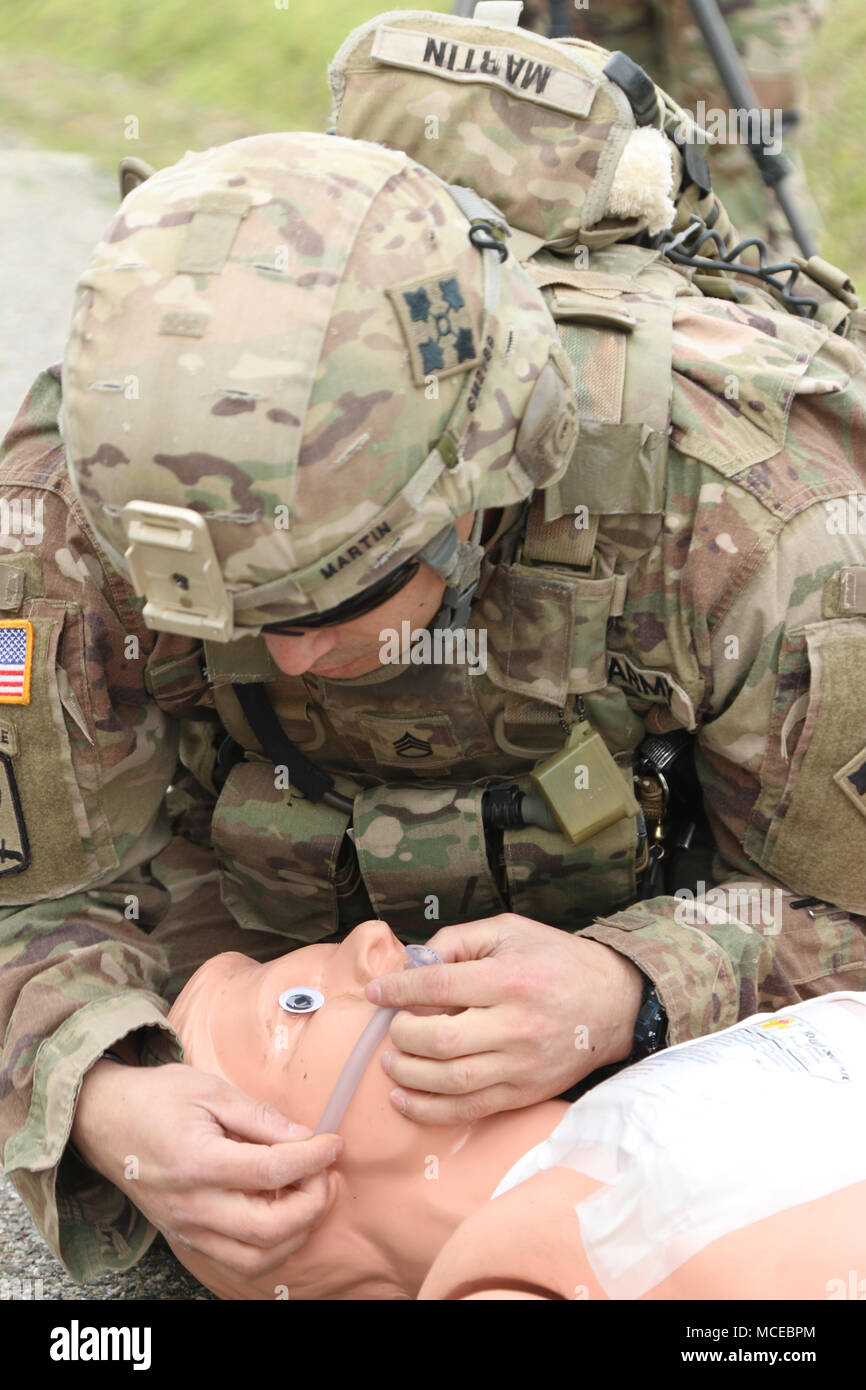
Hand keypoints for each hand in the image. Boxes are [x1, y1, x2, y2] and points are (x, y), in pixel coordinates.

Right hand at [70, 1059, 342, 1278]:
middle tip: (323, 1173)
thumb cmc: (157, 1098)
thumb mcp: (211, 1089)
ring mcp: (187, 1228)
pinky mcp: (185, 1238)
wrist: (104, 1120)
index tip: (333, 1143)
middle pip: (270, 1229)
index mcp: (197, 1161)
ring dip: (295, 1233)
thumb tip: (306, 1135)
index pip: (272, 1170)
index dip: (314, 1158)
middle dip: (312, 1203)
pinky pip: (237, 1263)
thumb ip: (261, 1116)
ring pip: (256, 1258)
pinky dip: (269, 1247)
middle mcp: (191, 1205)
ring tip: (304, 1194)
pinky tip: (280, 1214)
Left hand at [365, 914, 643, 1124]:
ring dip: (408, 1074)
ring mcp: (520, 1065)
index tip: (377, 993)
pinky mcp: (523, 1093)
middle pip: (439, 1038)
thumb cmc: (557, 960)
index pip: (439, 987)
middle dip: (401, 1033)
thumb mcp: (510, 931)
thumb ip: (459, 940)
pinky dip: (429, 1110)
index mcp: (509, 979)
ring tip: (392, 1060)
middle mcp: (515, 1025)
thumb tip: (414, 963)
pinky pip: (469, 1110)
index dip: (398, 990)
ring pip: (450, 1080)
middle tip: (392, 1025)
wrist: (614, 1003)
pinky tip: (403, 1099)